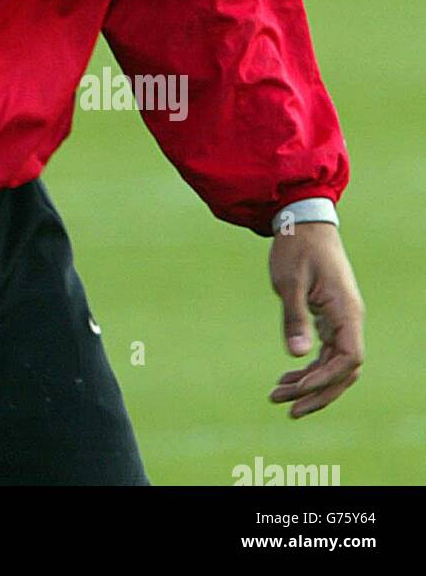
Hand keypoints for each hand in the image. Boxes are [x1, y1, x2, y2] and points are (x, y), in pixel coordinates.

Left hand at [268, 222, 363, 417]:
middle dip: (316, 392)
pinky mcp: (331, 318)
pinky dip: (310, 368)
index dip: (326, 378)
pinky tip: (289, 376)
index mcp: (346, 311)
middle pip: (344, 371)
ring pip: (335, 365)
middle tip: (285, 406)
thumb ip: (294, 317)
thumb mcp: (289, 280)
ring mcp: (342, 320)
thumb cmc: (296, 247)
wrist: (303, 222)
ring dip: (311, 384)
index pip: (349, 358)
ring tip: (279, 395)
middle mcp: (350, 320)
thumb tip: (296, 354)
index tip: (298, 387)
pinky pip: (328, 353)